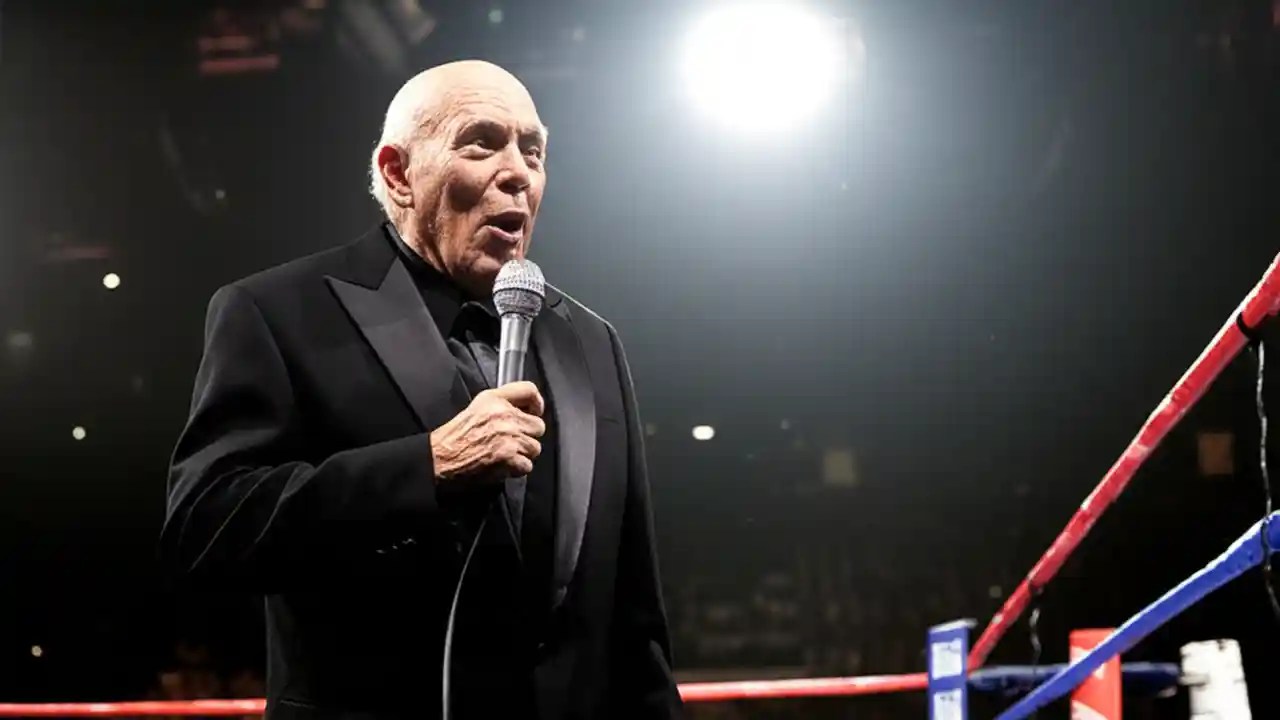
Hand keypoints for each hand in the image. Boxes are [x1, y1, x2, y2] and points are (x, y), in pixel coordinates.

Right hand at [429, 381, 545, 481]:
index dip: (537, 403)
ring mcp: (509, 437)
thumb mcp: (476, 407)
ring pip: (535, 447)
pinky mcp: (509, 457)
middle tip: (513, 440)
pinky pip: (527, 465)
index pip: (529, 391)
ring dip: (523, 454)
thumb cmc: (455, 437)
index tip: (535, 411)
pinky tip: (502, 465)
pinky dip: (517, 469)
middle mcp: (504, 416)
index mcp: (495, 400)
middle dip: (528, 435)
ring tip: (505, 454)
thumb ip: (501, 403)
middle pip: (538, 425)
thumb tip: (525, 408)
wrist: (441, 459)